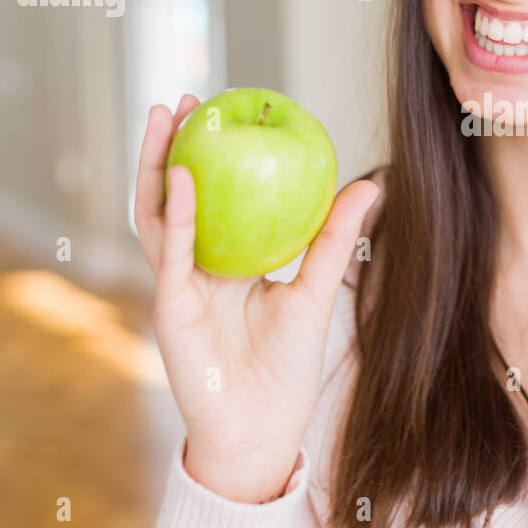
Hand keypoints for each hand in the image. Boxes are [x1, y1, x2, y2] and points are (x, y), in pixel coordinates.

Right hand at [134, 94, 378, 501]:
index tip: (228, 112)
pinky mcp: (170, 306)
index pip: (216, 197)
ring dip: (157, 164)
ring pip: (158, 213)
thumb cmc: (288, 367)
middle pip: (176, 195)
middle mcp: (198, 267)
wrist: (262, 428)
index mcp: (229, 262)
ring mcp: (178, 285)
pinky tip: (180, 177)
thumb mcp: (316, 290)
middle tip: (186, 99)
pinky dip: (174, 214)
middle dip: (173, 146)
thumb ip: (334, 238)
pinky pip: (170, 253)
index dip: (216, 157)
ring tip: (164, 117)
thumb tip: (370, 183)